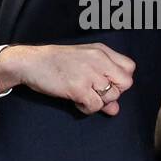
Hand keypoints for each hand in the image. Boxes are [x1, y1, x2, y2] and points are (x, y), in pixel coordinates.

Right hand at [0, 43, 134, 115]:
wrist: (30, 62)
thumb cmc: (56, 63)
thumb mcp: (83, 66)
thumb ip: (102, 84)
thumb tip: (115, 110)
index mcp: (101, 51)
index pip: (129, 68)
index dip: (120, 80)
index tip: (106, 83)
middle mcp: (98, 59)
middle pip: (125, 83)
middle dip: (113, 93)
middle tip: (95, 92)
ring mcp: (89, 73)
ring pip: (111, 97)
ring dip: (98, 102)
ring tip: (82, 96)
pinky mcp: (78, 88)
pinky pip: (95, 106)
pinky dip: (87, 108)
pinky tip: (76, 101)